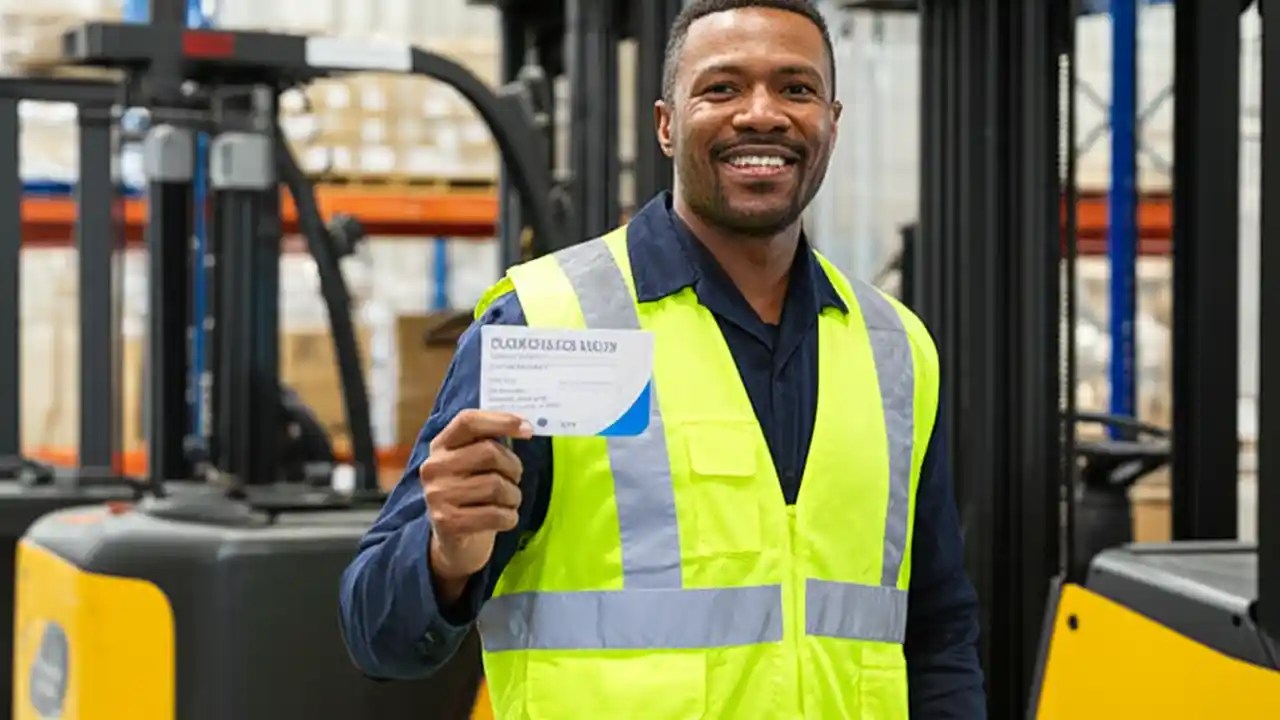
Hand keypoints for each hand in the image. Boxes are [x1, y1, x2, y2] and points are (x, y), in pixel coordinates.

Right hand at [422, 410, 531, 602]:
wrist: (453, 542)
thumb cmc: (472, 495)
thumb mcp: (474, 465)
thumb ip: (491, 442)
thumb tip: (524, 426)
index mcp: (441, 446)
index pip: (468, 421)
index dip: (500, 420)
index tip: (528, 429)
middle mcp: (434, 467)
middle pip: (489, 452)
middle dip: (513, 467)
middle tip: (515, 478)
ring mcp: (437, 495)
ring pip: (496, 485)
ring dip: (513, 496)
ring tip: (509, 501)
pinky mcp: (447, 522)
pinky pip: (495, 514)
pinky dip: (509, 517)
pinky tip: (504, 518)